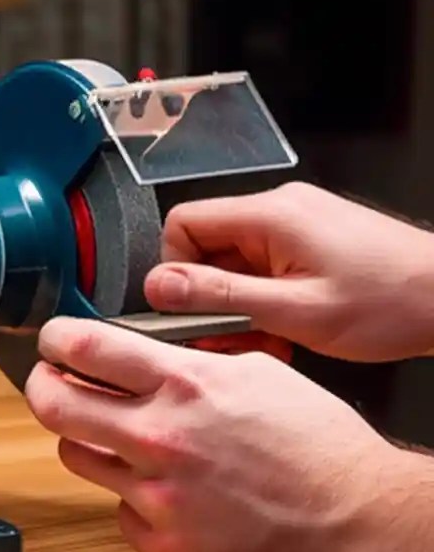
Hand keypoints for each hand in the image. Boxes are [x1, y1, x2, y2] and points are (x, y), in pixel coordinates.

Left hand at [24, 317, 405, 551]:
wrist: (356, 519)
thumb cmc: (319, 447)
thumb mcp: (258, 372)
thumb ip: (191, 361)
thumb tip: (142, 353)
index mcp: (187, 384)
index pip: (85, 347)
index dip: (55, 340)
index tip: (52, 341)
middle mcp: (161, 436)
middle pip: (54, 404)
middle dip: (42, 386)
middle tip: (49, 382)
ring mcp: (155, 493)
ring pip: (76, 455)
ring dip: (89, 441)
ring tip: (119, 438)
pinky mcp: (160, 539)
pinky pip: (118, 508)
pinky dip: (134, 498)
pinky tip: (171, 491)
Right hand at [144, 181, 433, 361]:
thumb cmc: (393, 302)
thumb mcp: (294, 310)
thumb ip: (219, 296)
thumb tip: (159, 286)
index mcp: (270, 216)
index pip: (183, 224)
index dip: (174, 270)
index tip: (188, 310)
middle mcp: (281, 210)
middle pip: (207, 248)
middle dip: (210, 298)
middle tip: (226, 337)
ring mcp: (298, 225)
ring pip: (235, 265)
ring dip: (238, 307)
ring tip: (262, 341)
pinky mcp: (312, 243)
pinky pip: (264, 270)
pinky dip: (263, 303)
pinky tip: (283, 333)